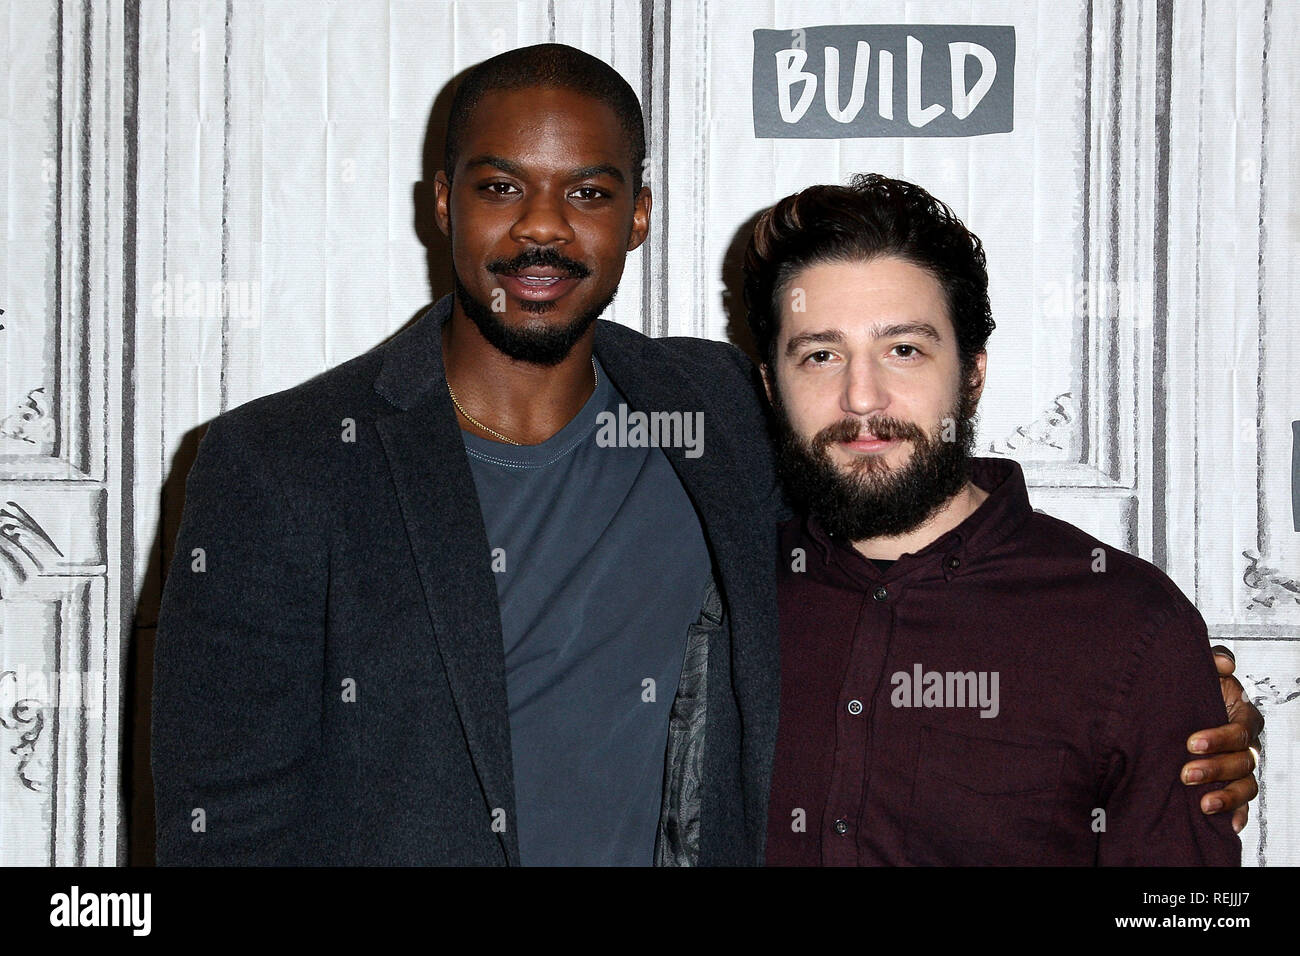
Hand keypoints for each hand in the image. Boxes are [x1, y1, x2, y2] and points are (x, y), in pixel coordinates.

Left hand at [1181, 646, 1263, 832]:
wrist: (1181, 705)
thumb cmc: (1194, 688)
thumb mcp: (1202, 671)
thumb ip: (1213, 662)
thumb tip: (1223, 662)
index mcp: (1243, 714)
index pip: (1241, 729)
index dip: (1219, 738)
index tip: (1191, 743)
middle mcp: (1248, 742)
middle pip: (1243, 761)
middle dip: (1215, 769)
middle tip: (1186, 774)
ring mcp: (1242, 765)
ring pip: (1246, 784)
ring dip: (1226, 795)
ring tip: (1203, 804)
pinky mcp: (1233, 783)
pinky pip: (1244, 803)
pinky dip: (1237, 814)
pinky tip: (1230, 825)